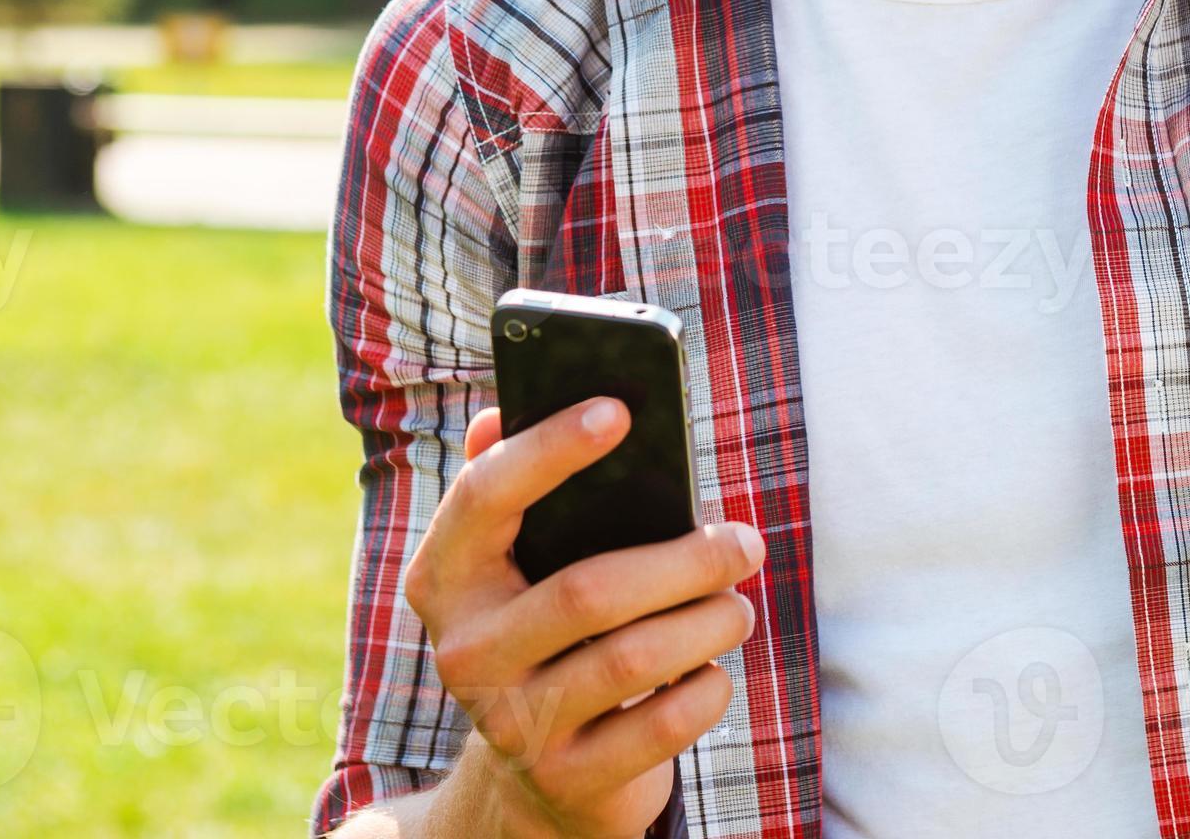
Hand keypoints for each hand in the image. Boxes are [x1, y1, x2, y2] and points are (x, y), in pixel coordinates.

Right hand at [400, 397, 765, 838]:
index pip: (488, 495)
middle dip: (684, 560)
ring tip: (738, 605)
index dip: (551, 448)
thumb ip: (511, 490)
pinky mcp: (564, 779)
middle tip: (745, 542)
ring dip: (706, 624)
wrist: (537, 778)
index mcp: (444, 576)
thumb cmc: (546, 634)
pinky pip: (656, 729)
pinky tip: (715, 672)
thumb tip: (498, 412)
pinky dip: (704, 692)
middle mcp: (465, 649)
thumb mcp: (518, 567)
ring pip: (630, 659)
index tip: (620, 410)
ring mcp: (510, 721)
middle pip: (586, 589)